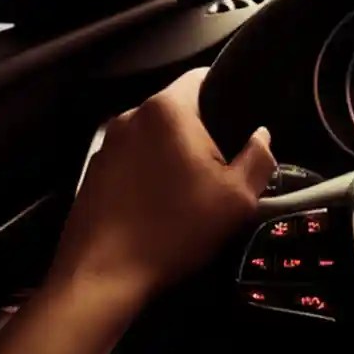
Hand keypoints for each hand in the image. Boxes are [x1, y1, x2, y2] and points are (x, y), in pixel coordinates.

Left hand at [48, 68, 276, 302]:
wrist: (101, 277)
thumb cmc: (174, 229)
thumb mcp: (236, 199)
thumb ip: (258, 158)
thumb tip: (261, 136)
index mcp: (167, 111)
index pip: (203, 76)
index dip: (229, 93)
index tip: (243, 123)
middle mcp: (132, 117)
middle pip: (179, 110)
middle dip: (203, 133)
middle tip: (224, 168)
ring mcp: (106, 146)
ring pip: (155, 138)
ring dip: (174, 156)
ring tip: (191, 193)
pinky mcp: (92, 174)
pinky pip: (133, 162)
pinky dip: (149, 175)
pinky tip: (159, 208)